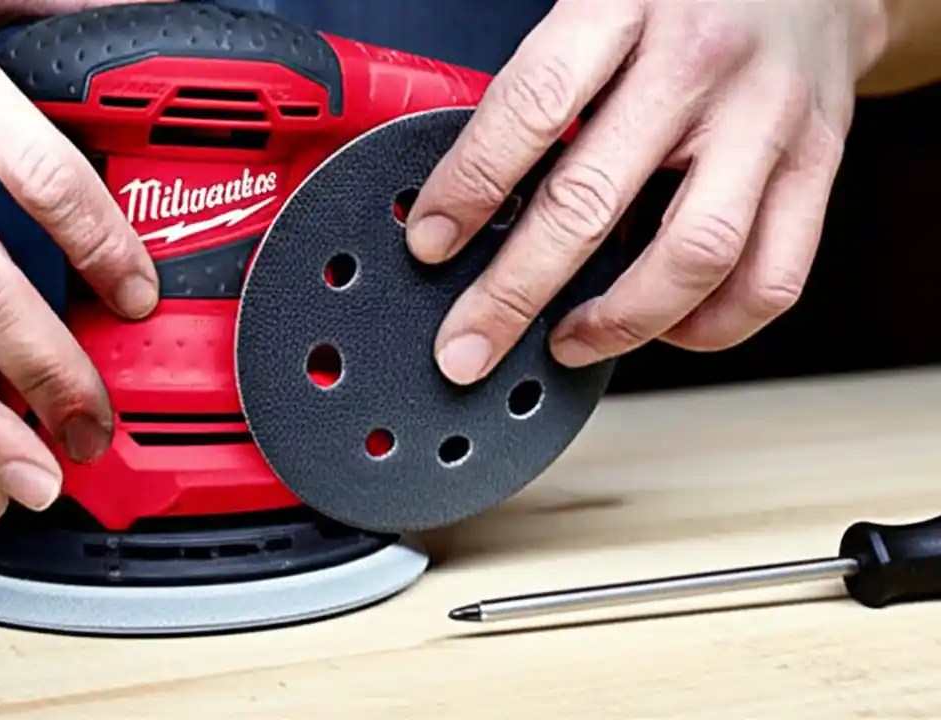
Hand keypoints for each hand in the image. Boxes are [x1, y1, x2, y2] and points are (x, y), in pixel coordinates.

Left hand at [405, 0, 889, 382]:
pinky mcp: (819, 162)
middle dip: (513, 294)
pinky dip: (714, 324)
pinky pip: (774, 275)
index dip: (470, 187)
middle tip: (467, 344)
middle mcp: (700, 62)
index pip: (532, 108)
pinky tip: (667, 326)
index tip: (430, 245)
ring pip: (695, 254)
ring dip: (619, 323)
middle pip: (592, 201)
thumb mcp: (600, 0)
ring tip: (567, 343)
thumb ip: (548, 82)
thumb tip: (473, 190)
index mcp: (625, 5)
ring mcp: (768, 117)